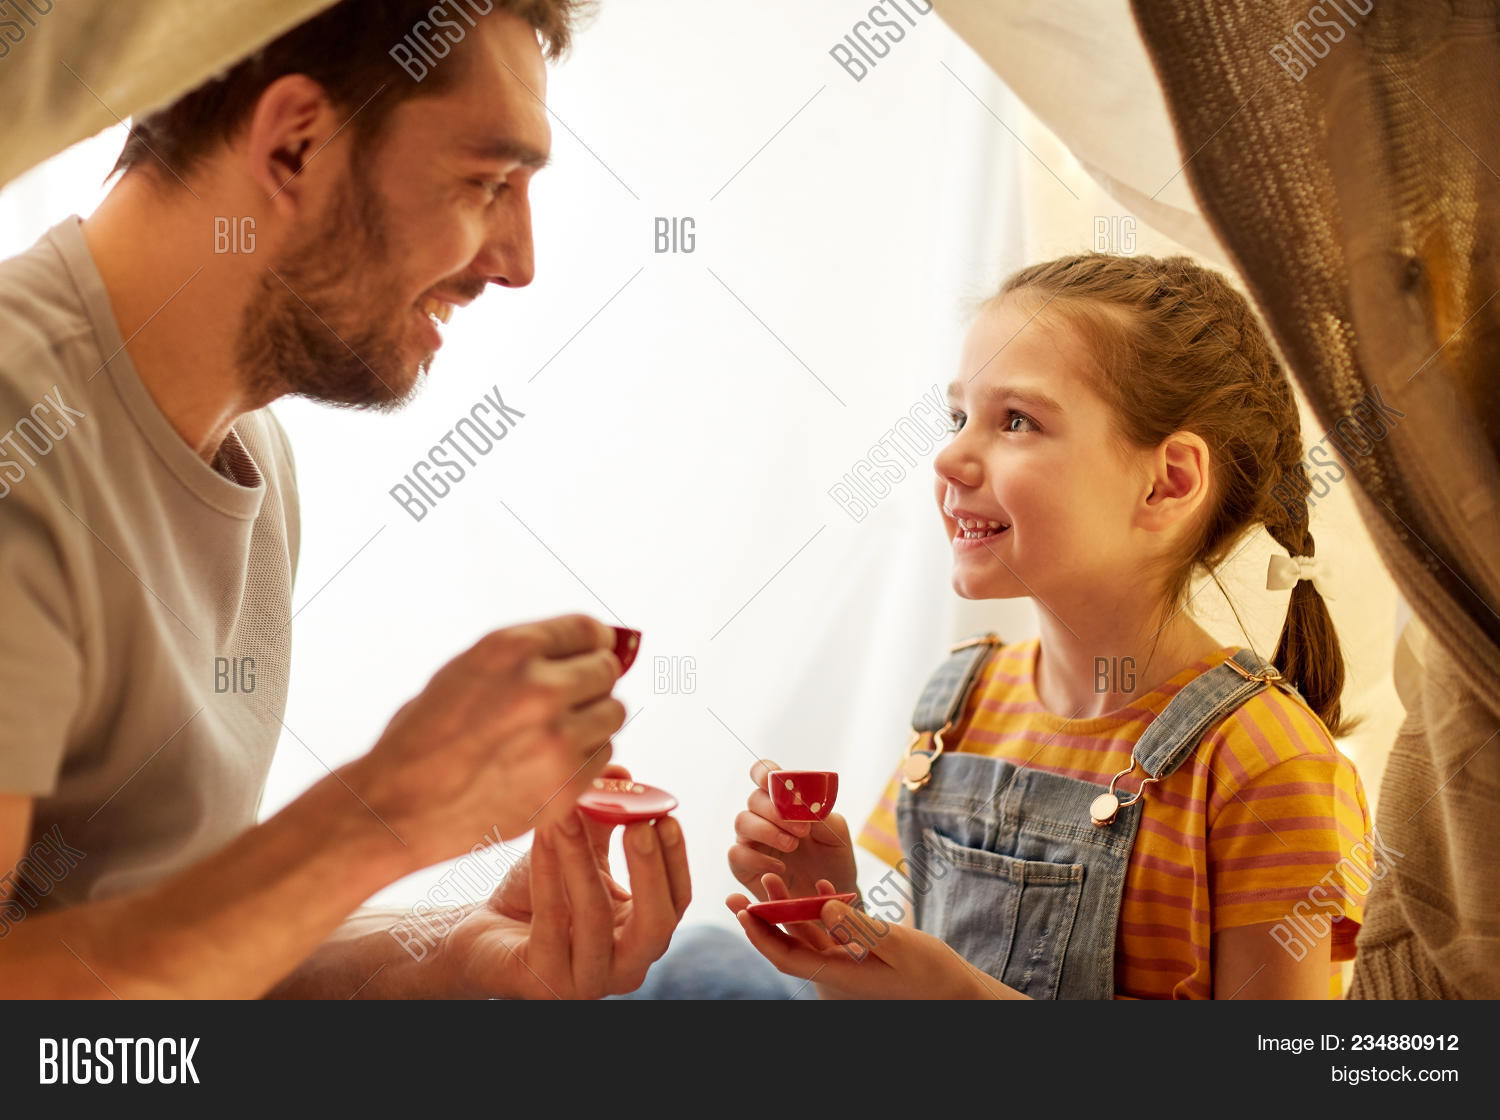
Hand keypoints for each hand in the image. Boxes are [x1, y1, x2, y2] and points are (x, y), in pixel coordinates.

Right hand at [346, 614, 625, 867]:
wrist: (397, 806)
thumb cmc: (425, 737)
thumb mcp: (466, 670)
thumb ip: (525, 656)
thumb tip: (589, 645)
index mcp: (511, 650)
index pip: (588, 630)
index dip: (592, 642)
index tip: (591, 652)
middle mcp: (540, 689)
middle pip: (606, 671)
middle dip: (590, 681)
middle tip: (565, 699)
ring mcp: (556, 740)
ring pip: (612, 714)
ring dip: (592, 719)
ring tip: (551, 732)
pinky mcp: (564, 786)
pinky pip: (602, 756)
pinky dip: (583, 757)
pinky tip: (545, 762)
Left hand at [440, 768, 691, 998]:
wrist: (481, 936)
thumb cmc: (538, 895)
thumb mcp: (579, 853)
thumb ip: (605, 816)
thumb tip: (620, 773)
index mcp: (642, 937)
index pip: (676, 903)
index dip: (676, 861)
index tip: (666, 816)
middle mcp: (623, 968)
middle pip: (655, 925)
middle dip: (649, 871)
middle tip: (637, 824)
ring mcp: (585, 982)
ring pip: (595, 917)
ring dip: (582, 858)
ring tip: (568, 813)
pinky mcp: (543, 982)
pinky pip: (551, 920)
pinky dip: (548, 871)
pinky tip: (543, 835)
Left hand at [726, 876, 1017, 999]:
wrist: (955, 991)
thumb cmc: (931, 971)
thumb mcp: (897, 944)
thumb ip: (859, 926)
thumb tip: (822, 904)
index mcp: (840, 975)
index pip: (788, 958)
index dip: (761, 937)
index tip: (743, 912)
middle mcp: (836, 972)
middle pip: (789, 945)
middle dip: (763, 919)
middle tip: (737, 894)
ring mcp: (846, 964)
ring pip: (806, 935)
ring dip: (787, 908)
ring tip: (770, 878)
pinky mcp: (857, 954)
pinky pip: (829, 932)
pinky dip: (821, 909)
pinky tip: (821, 887)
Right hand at [728, 759, 856, 902]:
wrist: (831, 901)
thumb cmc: (834, 862)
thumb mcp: (837, 836)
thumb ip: (823, 815)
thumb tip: (804, 804)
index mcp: (783, 802)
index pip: (764, 776)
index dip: (763, 772)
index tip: (773, 780)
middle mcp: (763, 817)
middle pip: (753, 799)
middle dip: (776, 810)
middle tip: (802, 829)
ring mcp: (751, 841)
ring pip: (742, 822)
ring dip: (767, 830)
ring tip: (793, 846)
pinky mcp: (743, 867)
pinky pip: (737, 853)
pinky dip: (757, 858)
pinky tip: (779, 868)